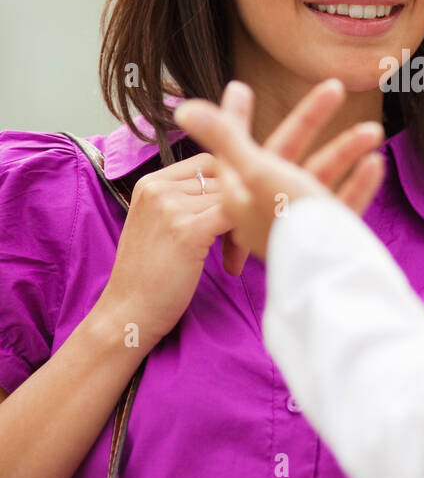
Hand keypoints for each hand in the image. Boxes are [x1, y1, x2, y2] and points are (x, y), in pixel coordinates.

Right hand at [95, 151, 237, 353]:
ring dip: (242, 228)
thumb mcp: (157, 225)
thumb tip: (233, 188)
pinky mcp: (187, 231)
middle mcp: (159, 188)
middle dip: (238, 210)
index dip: (228, 189)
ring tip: (230, 262)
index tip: (228, 222)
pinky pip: (235, 217)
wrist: (127, 313)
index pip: (209, 163)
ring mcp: (171, 207)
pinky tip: (232, 265)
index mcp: (151, 182)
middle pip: (224, 180)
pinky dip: (242, 239)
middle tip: (234, 249)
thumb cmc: (148, 276)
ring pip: (233, 199)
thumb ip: (185, 201)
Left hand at [173, 79, 386, 260]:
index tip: (240, 87)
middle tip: (334, 87)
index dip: (236, 115)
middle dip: (315, 119)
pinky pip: (343, 205)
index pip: (234, 146)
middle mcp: (266, 207)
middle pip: (290, 153)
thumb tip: (183, 110)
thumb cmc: (288, 219)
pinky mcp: (325, 238)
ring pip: (323, 177)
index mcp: (241, 194)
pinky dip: (359, 185)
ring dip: (348, 150)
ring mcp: (297, 223)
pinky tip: (375, 165)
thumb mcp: (257, 170)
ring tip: (375, 130)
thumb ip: (227, 137)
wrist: (327, 272)